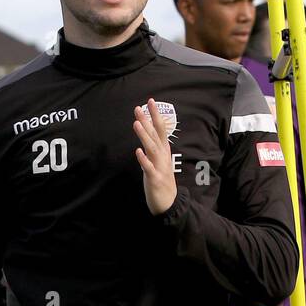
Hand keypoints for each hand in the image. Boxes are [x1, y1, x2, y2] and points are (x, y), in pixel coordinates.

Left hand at [134, 98, 176, 214]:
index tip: (150, 101)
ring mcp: (160, 167)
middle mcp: (163, 156)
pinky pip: (149, 168)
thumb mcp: (158, 161)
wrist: (169, 203)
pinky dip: (144, 160)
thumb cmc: (161, 180)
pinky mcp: (155, 179)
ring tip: (136, 123)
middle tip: (140, 107)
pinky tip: (137, 151)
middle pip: (156, 135)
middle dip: (149, 121)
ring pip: (152, 148)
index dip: (155, 116)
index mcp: (164, 151)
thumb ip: (153, 147)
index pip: (160, 130)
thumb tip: (146, 132)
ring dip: (144, 136)